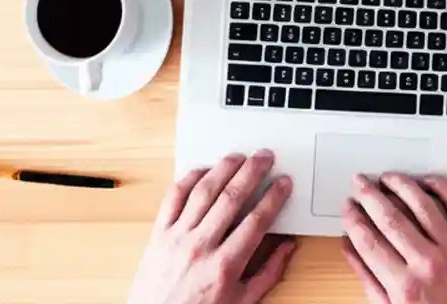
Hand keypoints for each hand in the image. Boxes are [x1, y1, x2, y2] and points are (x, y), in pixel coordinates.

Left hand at [128, 150, 295, 303]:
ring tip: (238, 156)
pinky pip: (173, 198)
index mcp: (225, 266)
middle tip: (264, 157)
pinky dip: (188, 179)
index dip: (274, 198)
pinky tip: (203, 170)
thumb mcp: (242, 302)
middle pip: (231, 198)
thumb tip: (288, 247)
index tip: (283, 183)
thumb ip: (268, 272)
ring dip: (223, 169)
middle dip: (252, 172)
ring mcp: (177, 238)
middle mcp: (200, 247)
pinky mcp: (158, 234)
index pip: (256, 221)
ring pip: (203, 192)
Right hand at [341, 173, 446, 303]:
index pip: (369, 241)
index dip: (354, 219)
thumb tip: (350, 248)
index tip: (348, 208)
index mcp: (404, 286)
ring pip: (421, 204)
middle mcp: (427, 263)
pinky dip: (441, 187)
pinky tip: (426, 181)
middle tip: (360, 182)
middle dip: (369, 195)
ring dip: (400, 184)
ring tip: (387, 177)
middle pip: (390, 218)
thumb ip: (369, 279)